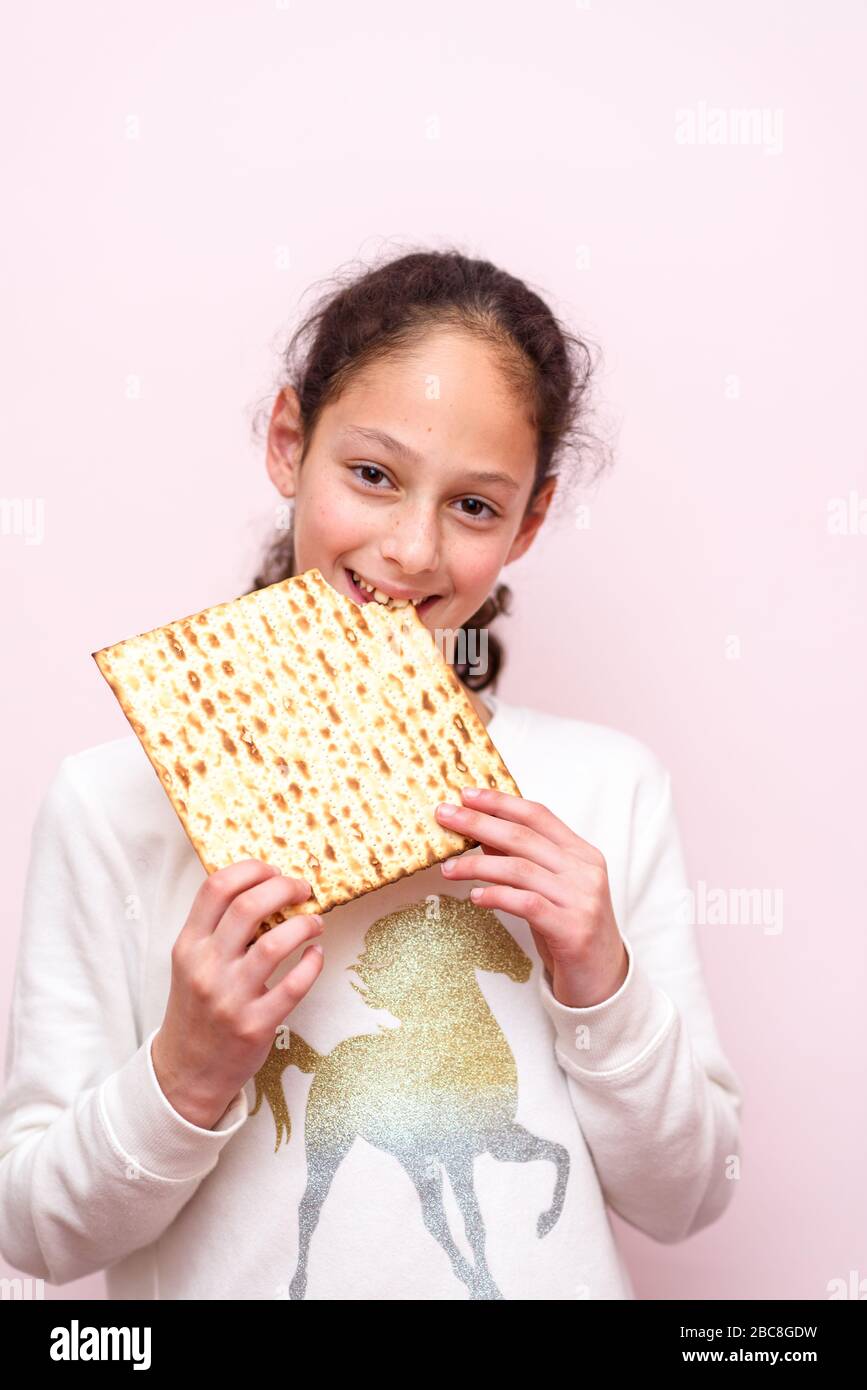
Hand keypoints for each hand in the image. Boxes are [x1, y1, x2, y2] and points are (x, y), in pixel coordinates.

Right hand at [152, 861, 324, 1128]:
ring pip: (275, 944)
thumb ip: (217, 928)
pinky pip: (294, 986)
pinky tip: (316, 956)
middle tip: (302, 889)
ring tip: (314, 923)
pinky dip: (312, 964)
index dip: (251, 869)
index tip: (273, 869)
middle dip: (284, 887)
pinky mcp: (255, 1026)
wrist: (186, 1072)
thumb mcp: (192, 963)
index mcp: (188, 946)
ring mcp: (230, 998)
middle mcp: (206, 968)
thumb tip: (263, 886)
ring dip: (304, 925)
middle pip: (249, 906)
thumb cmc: (196, 1008)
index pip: (216, 888)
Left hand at [435, 787, 627, 1007]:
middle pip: (524, 837)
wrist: (603, 982)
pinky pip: (527, 904)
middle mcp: (585, 871)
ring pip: (520, 869)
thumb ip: (525, 862)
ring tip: (448, 868)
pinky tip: (475, 897)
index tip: (467, 794)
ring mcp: (581, 900)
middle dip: (480, 823)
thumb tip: (481, 834)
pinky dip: (497, 896)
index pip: (538, 816)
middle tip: (445, 816)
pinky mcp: (572, 930)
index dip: (501, 802)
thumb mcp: (550, 890)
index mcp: (582, 854)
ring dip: (477, 865)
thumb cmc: (570, 932)